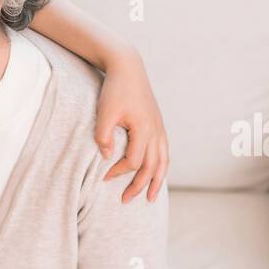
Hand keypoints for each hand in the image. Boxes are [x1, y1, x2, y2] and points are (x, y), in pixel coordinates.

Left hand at [95, 47, 169, 202]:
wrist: (128, 68)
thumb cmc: (114, 90)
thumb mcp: (104, 113)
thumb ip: (103, 136)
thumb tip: (106, 158)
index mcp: (143, 128)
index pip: (133, 161)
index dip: (118, 172)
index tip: (104, 178)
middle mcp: (156, 130)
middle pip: (151, 166)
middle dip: (139, 186)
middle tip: (125, 201)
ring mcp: (159, 127)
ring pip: (163, 161)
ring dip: (156, 181)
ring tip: (150, 198)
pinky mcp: (158, 124)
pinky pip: (164, 151)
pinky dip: (161, 166)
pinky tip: (156, 174)